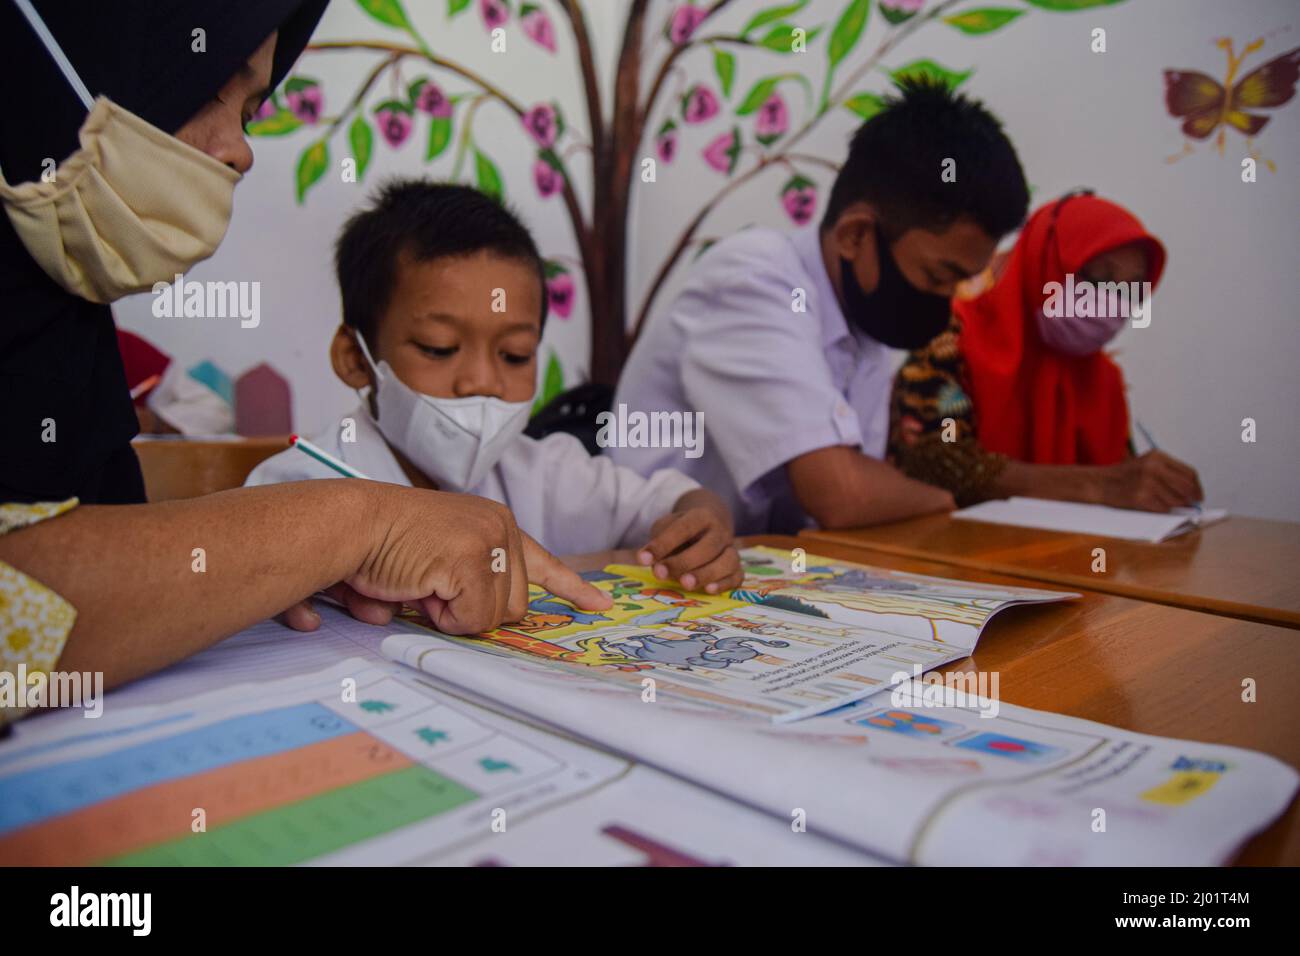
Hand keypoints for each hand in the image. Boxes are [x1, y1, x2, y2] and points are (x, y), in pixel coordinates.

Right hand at [281, 485, 610, 632]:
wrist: (350, 524)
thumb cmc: (380, 544)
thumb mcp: (437, 555)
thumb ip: (468, 579)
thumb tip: (487, 618)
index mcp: (494, 523)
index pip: (542, 562)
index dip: (571, 588)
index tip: (599, 605)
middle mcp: (500, 527)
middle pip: (516, 605)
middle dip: (472, 611)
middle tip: (431, 589)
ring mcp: (490, 542)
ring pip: (496, 616)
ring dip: (453, 615)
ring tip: (421, 584)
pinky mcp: (474, 561)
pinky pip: (472, 619)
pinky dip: (442, 617)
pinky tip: (419, 587)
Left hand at [637, 505, 741, 594]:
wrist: (709, 527)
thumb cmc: (680, 530)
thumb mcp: (666, 527)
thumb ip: (660, 542)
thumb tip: (656, 565)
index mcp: (701, 516)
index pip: (683, 528)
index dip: (663, 544)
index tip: (642, 558)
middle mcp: (720, 532)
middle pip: (707, 547)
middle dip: (682, 562)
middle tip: (660, 573)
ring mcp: (731, 550)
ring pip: (727, 561)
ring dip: (706, 574)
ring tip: (685, 584)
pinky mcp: (736, 568)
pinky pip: (736, 577)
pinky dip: (724, 584)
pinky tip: (708, 590)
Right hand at [1100, 451, 1203, 511]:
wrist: (1098, 483)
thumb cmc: (1123, 475)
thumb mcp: (1146, 464)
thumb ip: (1168, 472)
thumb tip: (1192, 490)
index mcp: (1157, 457)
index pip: (1189, 473)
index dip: (1197, 486)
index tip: (1198, 495)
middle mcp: (1153, 468)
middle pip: (1186, 487)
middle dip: (1191, 498)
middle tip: (1192, 505)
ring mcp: (1147, 483)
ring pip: (1176, 500)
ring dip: (1175, 506)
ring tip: (1165, 503)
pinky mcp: (1141, 497)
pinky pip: (1163, 508)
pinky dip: (1162, 510)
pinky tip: (1154, 505)